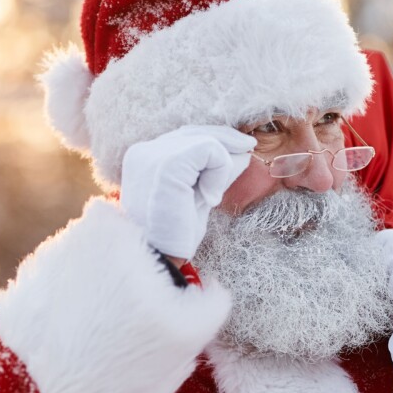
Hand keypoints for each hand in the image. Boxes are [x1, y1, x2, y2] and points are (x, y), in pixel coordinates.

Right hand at [120, 125, 255, 260]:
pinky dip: (219, 170)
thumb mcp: (197, 195)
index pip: (184, 137)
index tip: (242, 148)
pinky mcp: (167, 164)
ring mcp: (152, 156)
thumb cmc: (175, 235)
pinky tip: (210, 198)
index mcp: (142, 159)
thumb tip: (241, 151)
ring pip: (204, 140)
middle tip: (249, 148)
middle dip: (226, 141)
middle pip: (194, 132)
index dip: (216, 140)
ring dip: (220, 166)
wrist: (161, 260)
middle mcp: (143, 152)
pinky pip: (209, 150)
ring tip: (211, 197)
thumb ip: (212, 172)